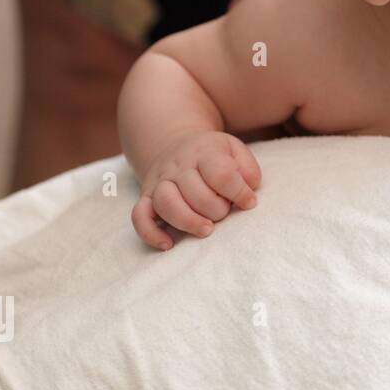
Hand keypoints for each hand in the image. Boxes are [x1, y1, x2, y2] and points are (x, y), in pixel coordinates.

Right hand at [131, 131, 261, 250]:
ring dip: (188, 221)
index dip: (239, 193)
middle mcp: (178, 167)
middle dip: (216, 210)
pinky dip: (150, 233)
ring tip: (207, 230)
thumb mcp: (235, 151)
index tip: (249, 202)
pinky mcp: (146, 197)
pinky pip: (139, 216)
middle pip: (195, 193)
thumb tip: (248, 194)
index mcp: (205, 153)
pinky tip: (168, 244)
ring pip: (166, 204)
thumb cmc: (213, 154)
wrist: (175, 144)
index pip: (222, 175)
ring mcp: (159, 182)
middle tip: (225, 212)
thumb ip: (247, 170)